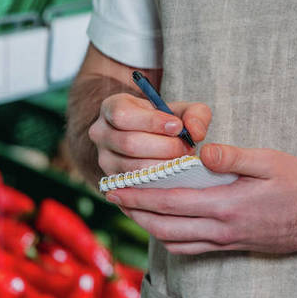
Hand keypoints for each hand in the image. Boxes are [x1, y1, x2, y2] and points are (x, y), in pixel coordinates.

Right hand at [88, 94, 211, 178]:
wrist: (149, 139)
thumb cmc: (166, 122)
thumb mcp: (180, 110)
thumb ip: (195, 114)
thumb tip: (195, 132)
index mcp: (112, 108)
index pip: (123, 115)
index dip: (152, 121)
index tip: (177, 126)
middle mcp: (101, 135)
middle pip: (128, 144)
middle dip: (163, 147)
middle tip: (187, 148)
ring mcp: (104, 161)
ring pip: (131, 169)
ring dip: (162, 167)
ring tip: (182, 162)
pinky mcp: (114, 184)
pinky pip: (134, 189)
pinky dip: (158, 185)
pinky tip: (175, 178)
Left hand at [105, 143, 296, 255]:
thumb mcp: (270, 161)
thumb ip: (234, 157)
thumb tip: (202, 150)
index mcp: (227, 206)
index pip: (171, 203)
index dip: (140, 196)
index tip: (117, 187)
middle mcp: (222, 230)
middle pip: (165, 227)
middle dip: (136, 212)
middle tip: (113, 198)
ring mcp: (227, 242)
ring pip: (175, 242)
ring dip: (149, 227)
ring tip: (133, 210)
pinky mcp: (233, 246)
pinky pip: (192, 248)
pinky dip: (171, 238)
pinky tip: (165, 225)